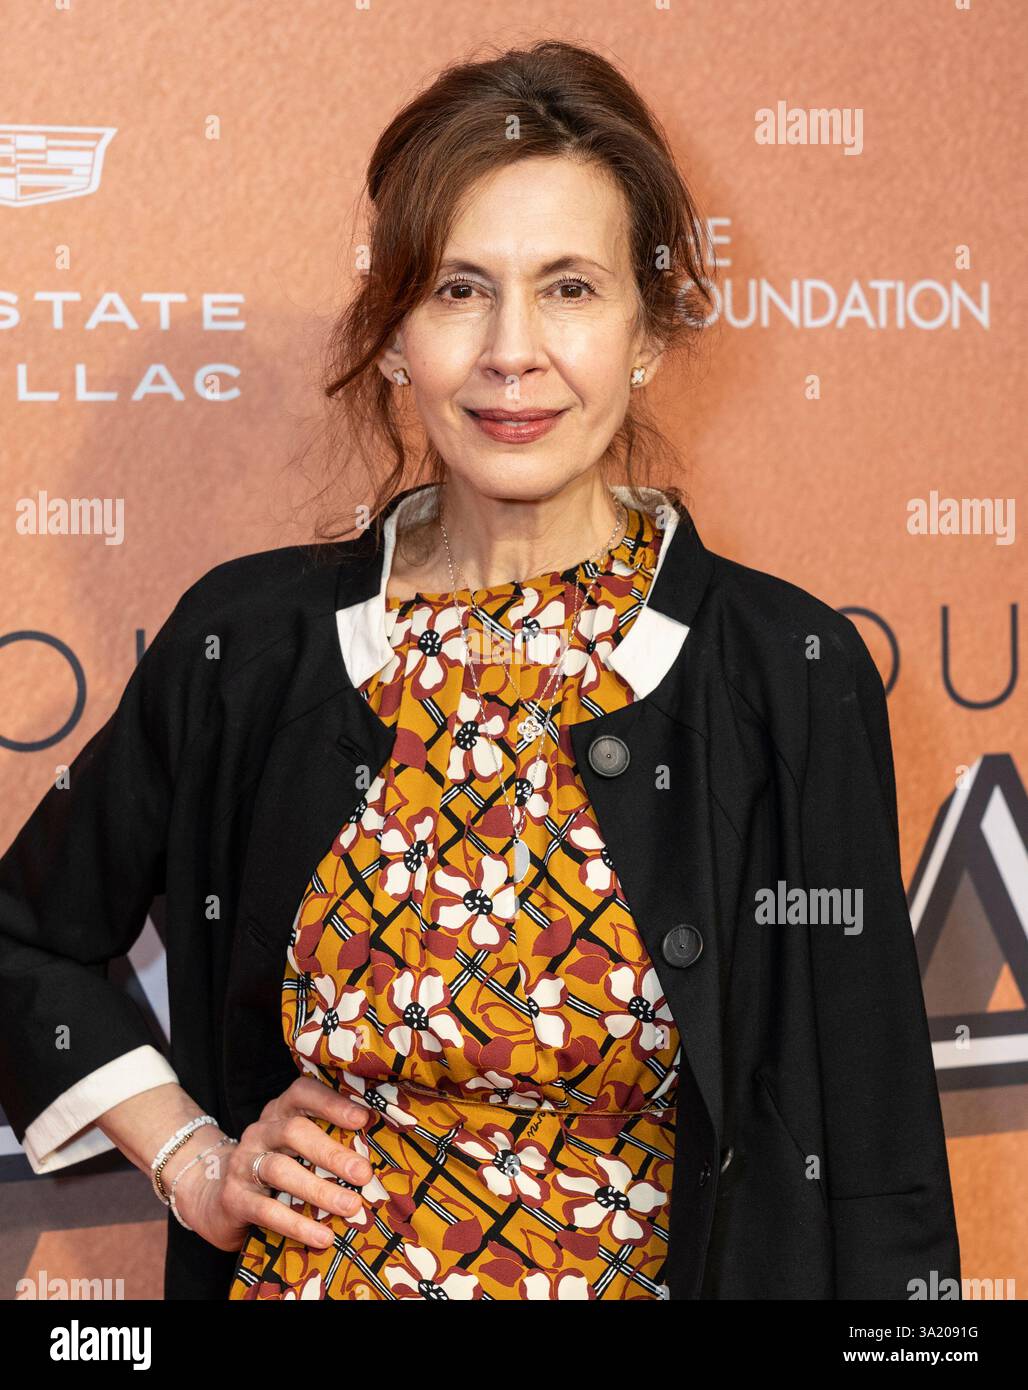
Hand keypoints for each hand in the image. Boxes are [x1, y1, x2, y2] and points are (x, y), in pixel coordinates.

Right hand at [173, 1077, 373, 1252]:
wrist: (219, 1199)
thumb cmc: (278, 1170)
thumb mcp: (299, 1150)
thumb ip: (329, 1144)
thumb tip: (377, 1159)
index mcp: (281, 1112)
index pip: (303, 1093)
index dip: (332, 1103)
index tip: (363, 1119)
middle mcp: (260, 1131)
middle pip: (295, 1132)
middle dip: (332, 1153)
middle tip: (363, 1174)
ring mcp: (243, 1162)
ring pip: (281, 1170)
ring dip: (319, 1190)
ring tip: (351, 1207)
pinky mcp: (233, 1198)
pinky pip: (266, 1210)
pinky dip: (297, 1224)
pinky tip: (322, 1236)